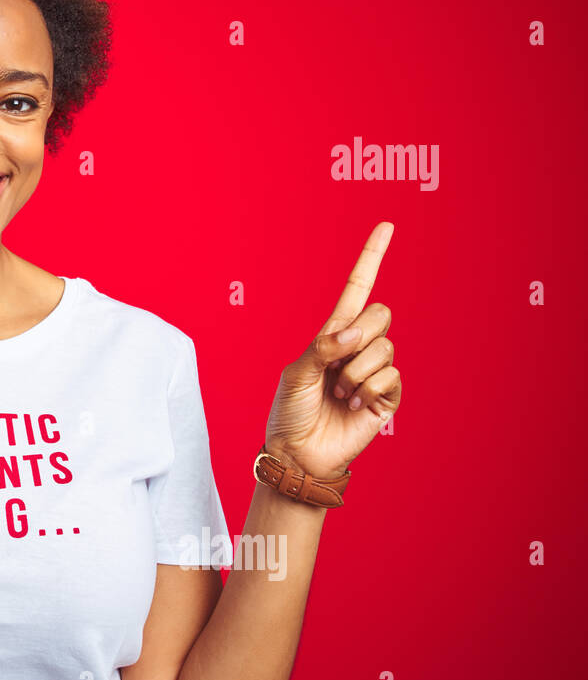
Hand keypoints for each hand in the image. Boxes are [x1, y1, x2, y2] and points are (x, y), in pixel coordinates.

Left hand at [264, 221, 401, 480]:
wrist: (298, 453)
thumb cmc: (289, 412)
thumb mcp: (296, 373)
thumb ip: (322, 348)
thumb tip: (352, 335)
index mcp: (332, 334)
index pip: (357, 289)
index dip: (372, 257)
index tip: (387, 226)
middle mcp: (357, 348)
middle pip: (381, 314)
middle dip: (360, 335)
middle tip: (336, 364)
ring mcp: (373, 371)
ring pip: (384, 347)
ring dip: (356, 372)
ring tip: (338, 393)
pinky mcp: (386, 397)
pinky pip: (391, 377)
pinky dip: (368, 390)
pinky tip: (353, 405)